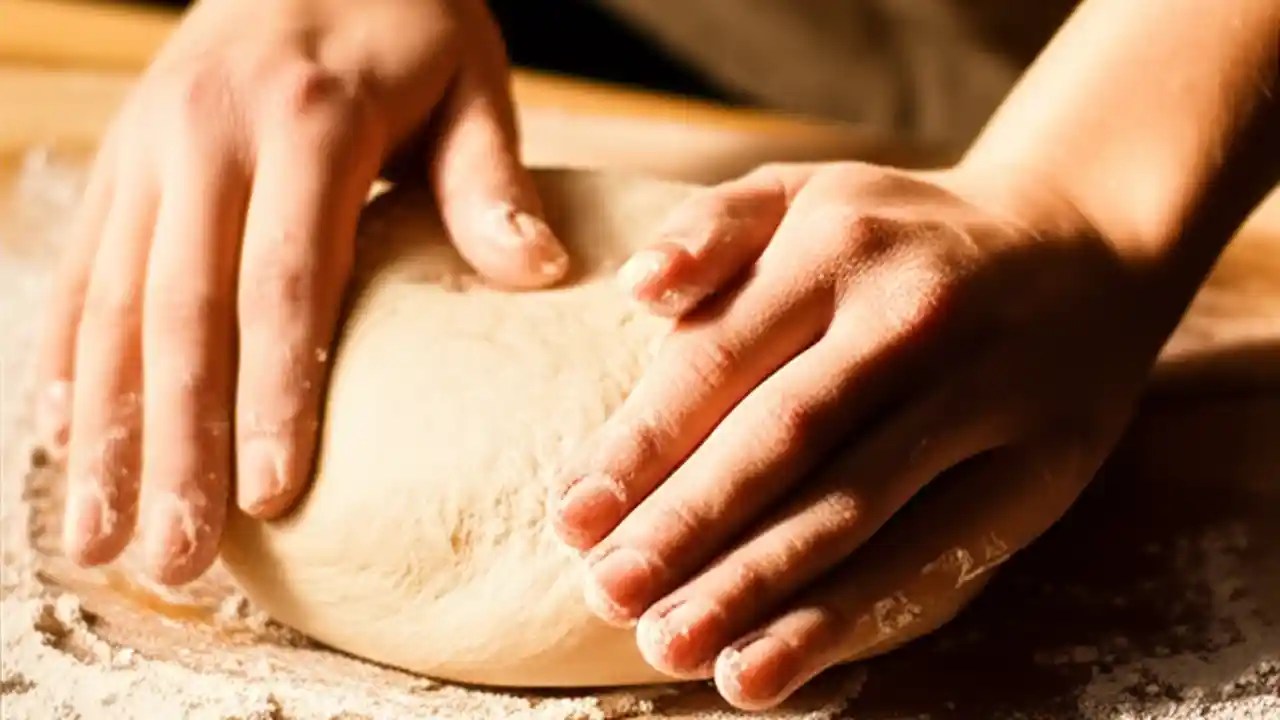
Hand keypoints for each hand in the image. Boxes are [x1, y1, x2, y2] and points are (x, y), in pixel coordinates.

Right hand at [37, 0, 567, 584]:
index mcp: (304, 119)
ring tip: (104, 537)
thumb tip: (540, 275)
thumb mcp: (469, 77)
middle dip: (172, 443)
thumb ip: (490, 178)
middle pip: (180, 312)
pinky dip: (65, 360)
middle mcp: (204, 136)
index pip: (283, 277)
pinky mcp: (120, 161)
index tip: (273, 497)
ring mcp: (147, 149)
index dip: (272, 391)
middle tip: (171, 556)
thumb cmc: (407, 18)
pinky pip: (79, 272)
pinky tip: (60, 442)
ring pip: (111, 305)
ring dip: (104, 428)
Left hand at [554, 161, 1185, 708]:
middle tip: (608, 596)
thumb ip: (713, 229)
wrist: (1082, 241)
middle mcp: (909, 318)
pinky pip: (932, 555)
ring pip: (852, 508)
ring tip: (673, 646)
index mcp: (834, 247)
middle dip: (686, 527)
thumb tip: (639, 288)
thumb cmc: (902, 233)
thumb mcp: (805, 193)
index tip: (572, 521)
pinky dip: (846, 618)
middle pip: (782, 441)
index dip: (640, 447)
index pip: (718, 360)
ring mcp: (982, 396)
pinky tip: (772, 664)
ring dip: (755, 588)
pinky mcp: (1038, 470)